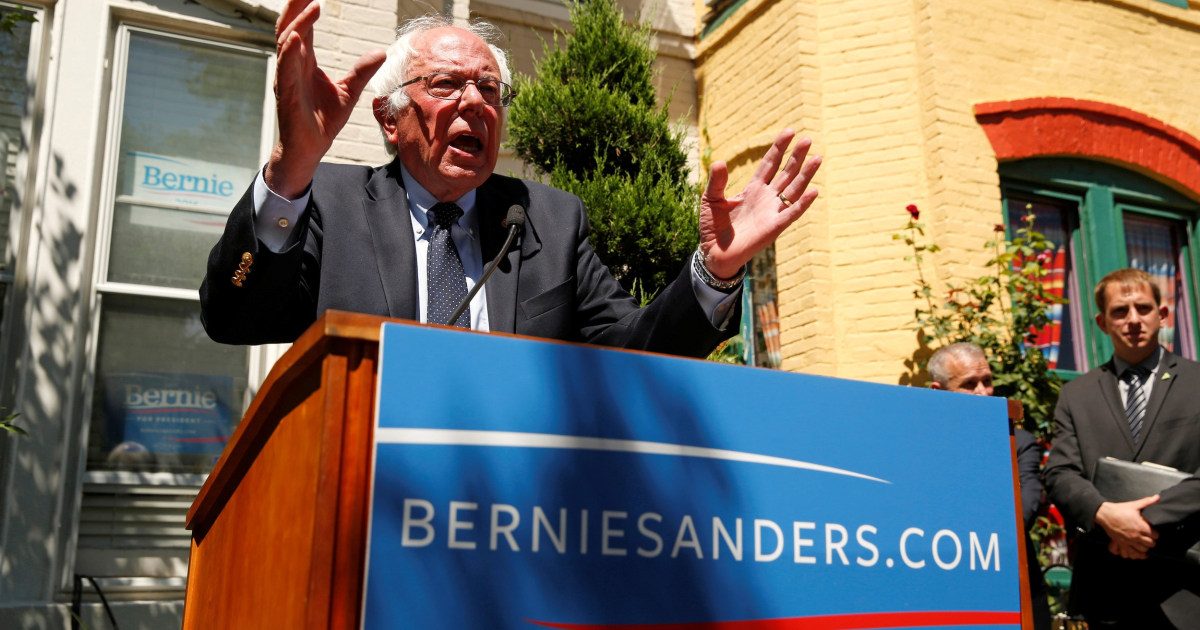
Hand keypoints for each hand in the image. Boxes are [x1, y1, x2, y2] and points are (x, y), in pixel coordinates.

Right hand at [265, 0, 385, 197]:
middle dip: (296, 5)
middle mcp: (292, 65)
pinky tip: (297, 37)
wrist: (311, 148)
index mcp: (304, 62)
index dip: (306, 8)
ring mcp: (287, 78)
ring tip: (310, 4)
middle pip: (290, 27)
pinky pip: (285, 69)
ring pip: (287, 43)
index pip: (303, 27)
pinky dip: (289, 52)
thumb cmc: (324, 120)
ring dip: (298, 22)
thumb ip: (362, 71)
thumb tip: (381, 52)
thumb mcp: (349, 92)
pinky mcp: (287, 94)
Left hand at [699, 129, 821, 278]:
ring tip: (817, 157)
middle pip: (786, 173)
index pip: (770, 164)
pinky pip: (792, 213)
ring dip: (806, 175)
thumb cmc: (712, 227)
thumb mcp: (711, 199)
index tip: (790, 131)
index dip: (779, 148)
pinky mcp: (774, 228)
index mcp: (753, 189)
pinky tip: (814, 191)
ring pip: (794, 189)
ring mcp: (772, 212)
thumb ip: (717, 181)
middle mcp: (767, 198)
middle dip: (796, 156)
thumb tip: (719, 162)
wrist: (713, 253)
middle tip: (808, 139)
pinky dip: (803, 204)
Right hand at [1094, 495, 1159, 558]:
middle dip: (1151, 541)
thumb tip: (1157, 497)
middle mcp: (1136, 536)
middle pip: (1150, 544)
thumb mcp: (1134, 505)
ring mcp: (1128, 541)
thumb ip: (1147, 502)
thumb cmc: (1119, 510)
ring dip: (1145, 547)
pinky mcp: (1121, 543)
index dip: (1156, 533)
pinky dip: (1136, 555)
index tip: (1153, 531)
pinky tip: (1138, 553)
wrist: (1105, 514)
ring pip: (1142, 550)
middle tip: (1149, 537)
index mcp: (1141, 527)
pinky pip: (1131, 553)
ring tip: (1144, 543)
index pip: (1155, 535)